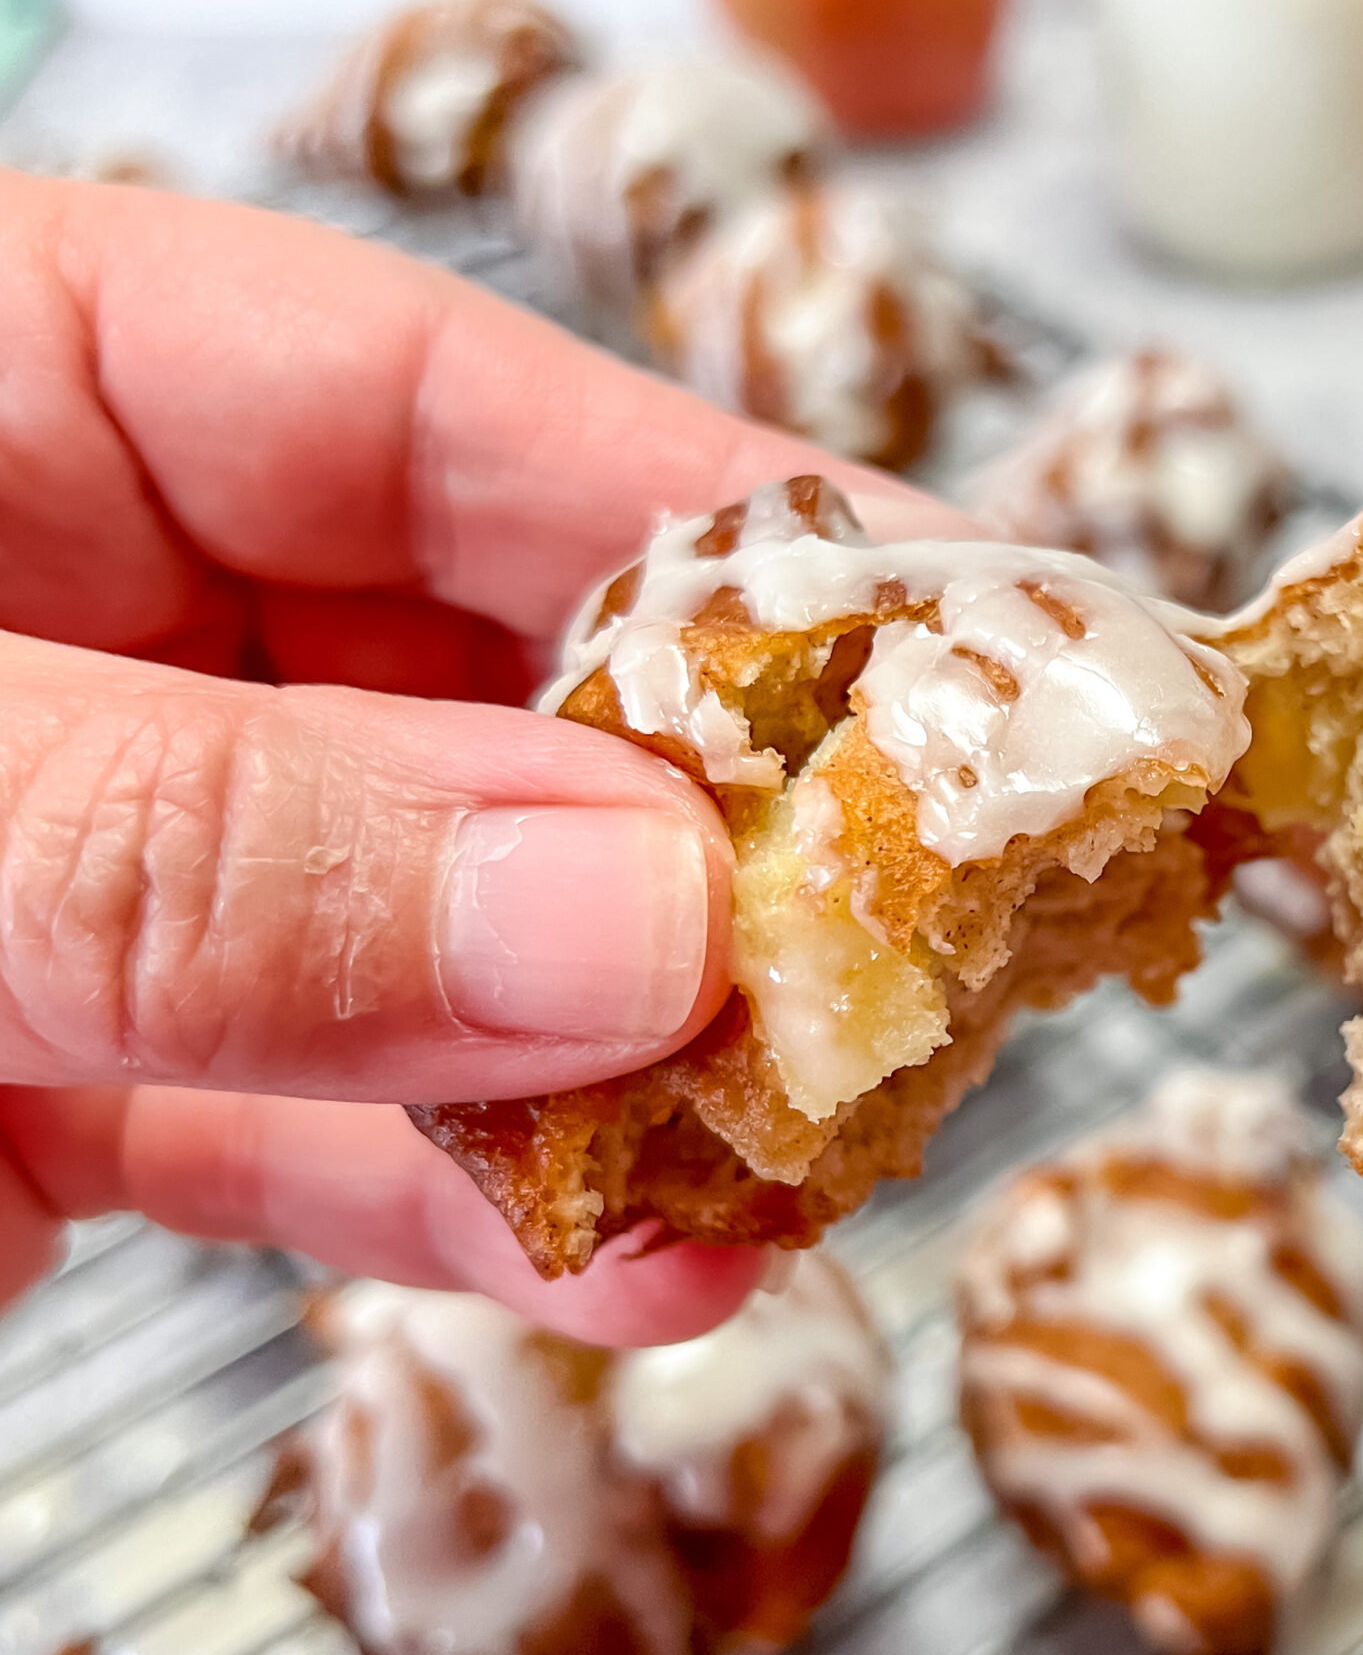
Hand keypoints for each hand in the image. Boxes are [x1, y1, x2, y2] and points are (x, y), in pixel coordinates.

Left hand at [0, 171, 967, 1337]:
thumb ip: (214, 841)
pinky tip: (649, 1263)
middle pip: (492, 688)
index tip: (974, 639)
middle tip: (938, 937)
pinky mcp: (67, 1089)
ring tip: (836, 1144)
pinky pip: (320, 1141)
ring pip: (447, 948)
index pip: (433, 402)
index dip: (720, 520)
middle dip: (717, 834)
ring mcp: (86, 864)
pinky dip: (488, 1216)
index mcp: (6, 390)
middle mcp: (87, 612)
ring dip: (647, 1068)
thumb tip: (636, 916)